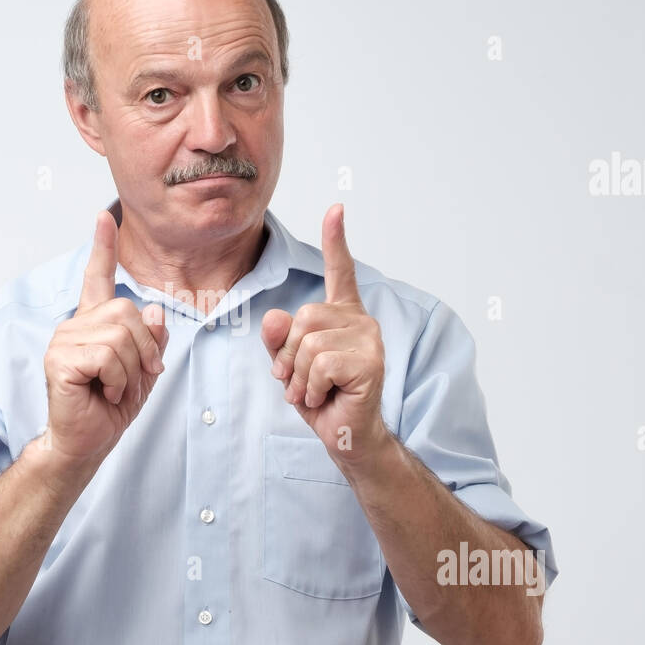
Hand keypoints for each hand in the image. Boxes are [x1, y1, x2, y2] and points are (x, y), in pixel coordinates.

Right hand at [43, 210, 168, 462]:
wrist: (86, 442)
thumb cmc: (110, 408)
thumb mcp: (143, 370)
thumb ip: (150, 340)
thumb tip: (155, 312)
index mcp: (93, 323)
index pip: (97, 277)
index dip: (103, 247)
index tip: (105, 217)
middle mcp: (75, 325)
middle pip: (126, 311)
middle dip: (144, 347)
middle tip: (137, 376)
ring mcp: (64, 340)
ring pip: (120, 335)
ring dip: (131, 370)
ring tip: (115, 388)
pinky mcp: (59, 360)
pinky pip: (107, 356)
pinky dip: (119, 380)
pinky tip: (106, 393)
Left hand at [261, 203, 385, 457]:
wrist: (346, 436)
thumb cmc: (322, 399)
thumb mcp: (289, 367)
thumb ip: (279, 341)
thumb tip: (273, 317)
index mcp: (342, 315)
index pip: (340, 271)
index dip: (336, 240)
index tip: (336, 208)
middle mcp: (360, 321)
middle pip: (303, 318)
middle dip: (288, 355)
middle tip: (298, 381)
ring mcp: (369, 340)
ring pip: (309, 343)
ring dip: (299, 376)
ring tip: (313, 391)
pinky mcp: (370, 362)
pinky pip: (321, 364)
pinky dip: (312, 386)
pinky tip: (326, 397)